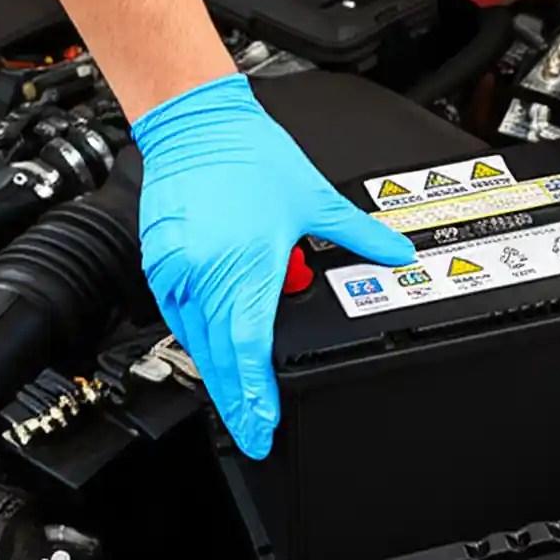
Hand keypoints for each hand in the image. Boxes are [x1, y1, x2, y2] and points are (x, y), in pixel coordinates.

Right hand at [132, 74, 415, 457]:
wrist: (195, 124)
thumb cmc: (247, 156)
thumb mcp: (315, 199)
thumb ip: (360, 235)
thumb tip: (397, 252)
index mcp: (245, 268)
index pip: (249, 350)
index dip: (256, 396)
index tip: (263, 427)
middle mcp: (207, 276)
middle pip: (220, 359)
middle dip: (237, 402)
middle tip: (251, 435)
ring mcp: (178, 272)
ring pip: (197, 343)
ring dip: (217, 377)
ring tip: (236, 405)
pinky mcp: (162, 265)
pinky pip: (180, 318)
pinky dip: (198, 342)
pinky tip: (213, 355)